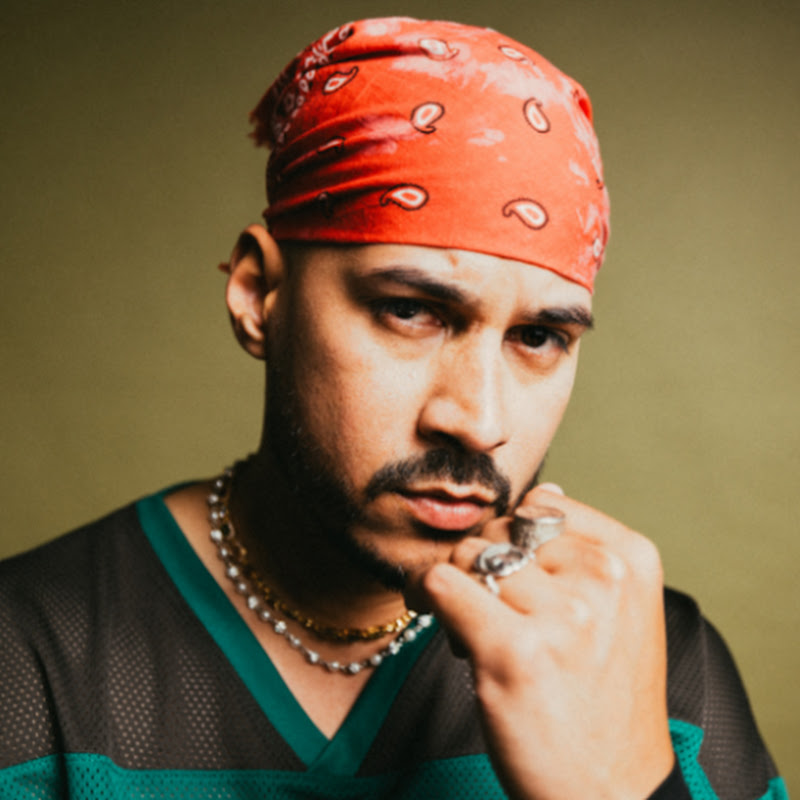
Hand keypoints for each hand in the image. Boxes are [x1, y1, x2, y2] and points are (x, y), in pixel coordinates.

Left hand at [407, 485, 673, 799]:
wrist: (611, 792)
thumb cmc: (603, 700)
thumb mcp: (620, 612)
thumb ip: (582, 549)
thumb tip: (541, 492)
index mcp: (631, 557)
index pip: (541, 504)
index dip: (512, 537)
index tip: (507, 573)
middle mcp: (603, 577)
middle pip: (500, 529)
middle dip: (485, 565)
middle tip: (495, 614)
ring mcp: (562, 614)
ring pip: (467, 555)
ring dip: (460, 588)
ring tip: (479, 631)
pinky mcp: (513, 650)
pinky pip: (441, 582)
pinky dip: (424, 592)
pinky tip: (433, 614)